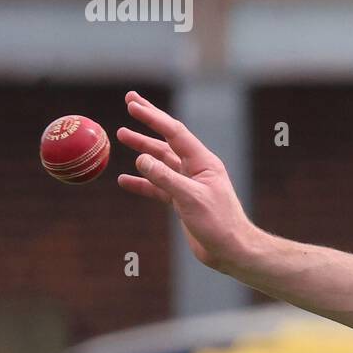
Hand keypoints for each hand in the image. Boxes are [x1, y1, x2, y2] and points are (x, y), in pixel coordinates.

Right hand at [116, 91, 257, 271]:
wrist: (231, 250)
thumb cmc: (219, 223)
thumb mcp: (190, 199)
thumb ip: (165, 179)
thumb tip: (140, 159)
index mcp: (203, 162)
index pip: (174, 133)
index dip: (153, 118)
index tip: (132, 105)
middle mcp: (196, 169)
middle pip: (168, 140)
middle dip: (149, 122)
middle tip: (130, 103)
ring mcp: (188, 184)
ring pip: (160, 161)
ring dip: (142, 149)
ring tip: (121, 135)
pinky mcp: (182, 201)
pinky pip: (157, 187)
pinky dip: (141, 183)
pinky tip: (124, 180)